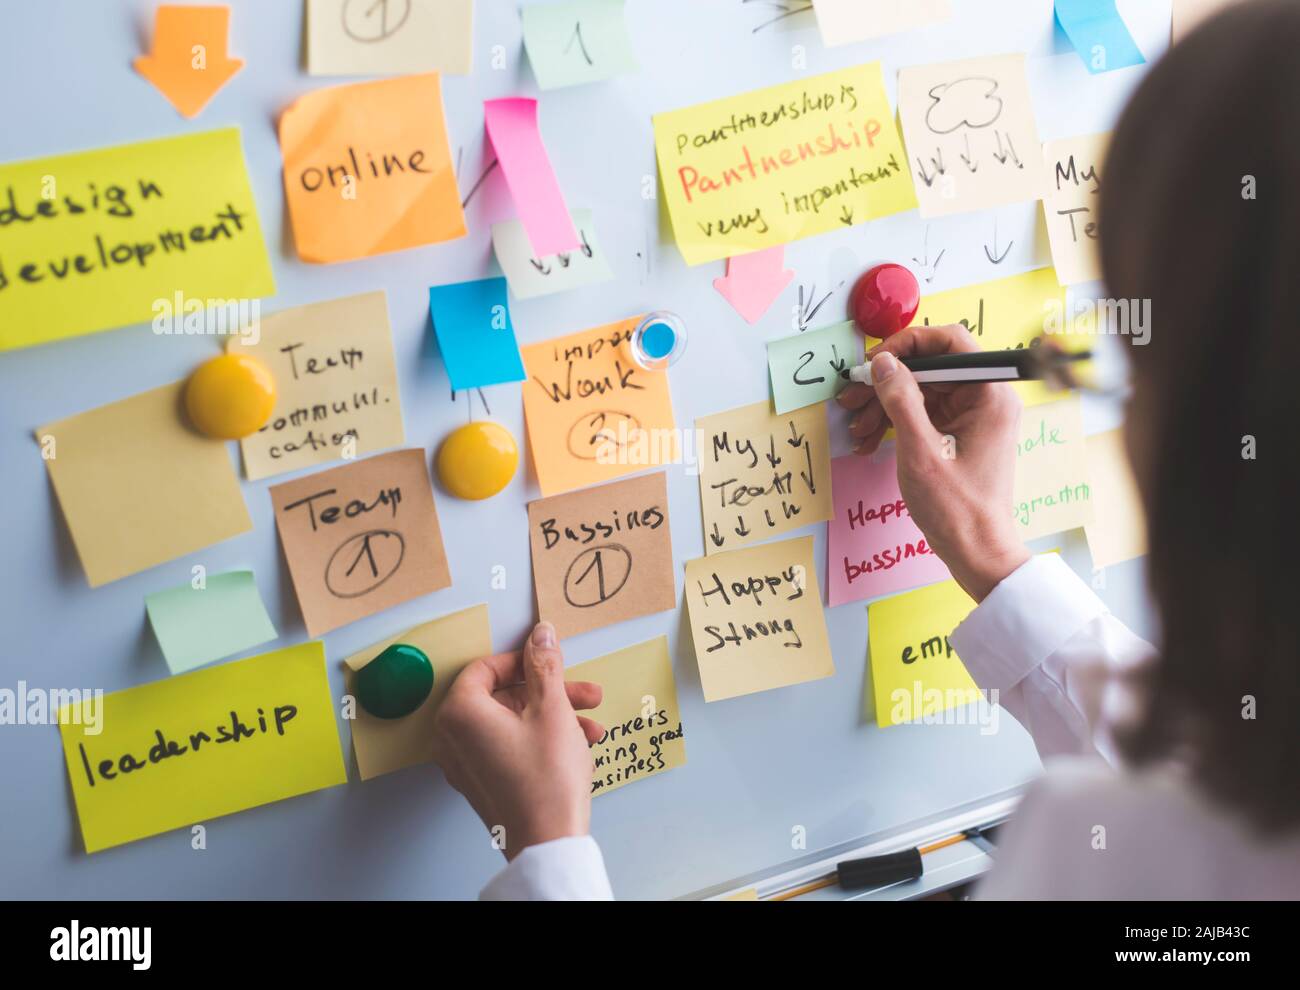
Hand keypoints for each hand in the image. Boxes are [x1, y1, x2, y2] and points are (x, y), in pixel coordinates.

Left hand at [432, 621, 603, 860]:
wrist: (548, 843)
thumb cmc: (546, 780)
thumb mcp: (552, 710)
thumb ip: (545, 666)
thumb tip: (540, 633)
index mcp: (460, 713)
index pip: (485, 668)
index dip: (523, 660)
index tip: (550, 662)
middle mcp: (453, 738)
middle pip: (503, 697)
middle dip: (550, 692)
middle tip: (584, 692)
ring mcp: (465, 764)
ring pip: (511, 722)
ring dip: (553, 716)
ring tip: (591, 724)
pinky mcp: (482, 782)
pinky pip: (508, 746)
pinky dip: (539, 738)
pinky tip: (577, 744)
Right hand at [836, 324, 1029, 600]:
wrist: (976, 552)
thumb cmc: (957, 508)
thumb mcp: (921, 451)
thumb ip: (901, 400)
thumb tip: (883, 364)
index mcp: (989, 394)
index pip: (950, 342)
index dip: (908, 344)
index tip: (875, 362)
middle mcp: (985, 399)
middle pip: (929, 368)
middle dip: (887, 383)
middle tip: (851, 396)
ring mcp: (972, 417)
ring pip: (920, 392)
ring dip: (883, 406)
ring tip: (855, 427)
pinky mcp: (960, 435)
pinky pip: (922, 415)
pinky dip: (894, 424)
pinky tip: (868, 440)